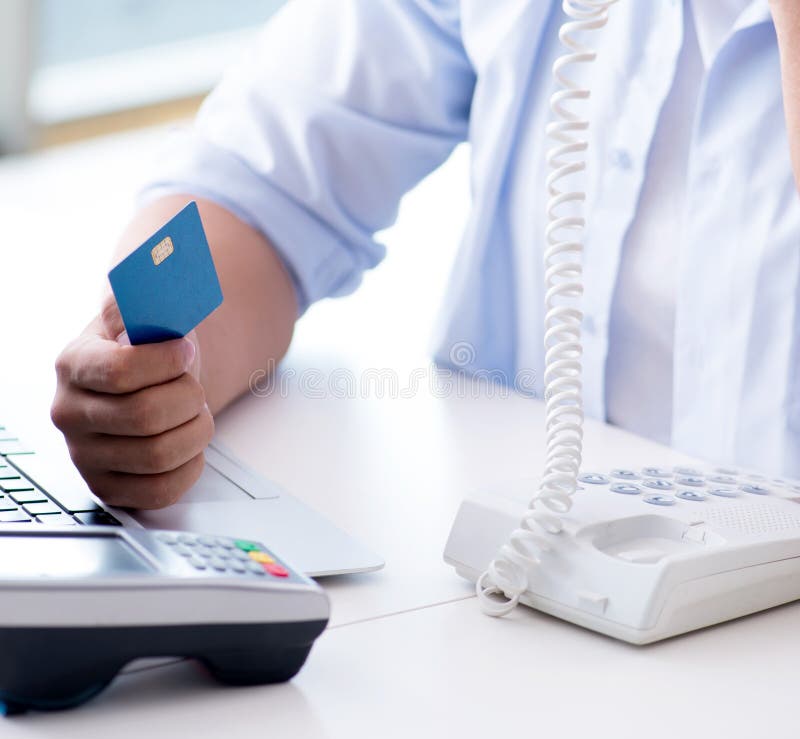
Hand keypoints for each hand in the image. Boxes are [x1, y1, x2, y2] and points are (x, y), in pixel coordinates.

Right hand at [51, 294, 213, 508]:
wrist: (152, 381)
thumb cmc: (151, 347)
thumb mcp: (147, 312)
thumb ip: (145, 297)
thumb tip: (147, 292)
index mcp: (74, 364)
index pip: (120, 371)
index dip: (168, 362)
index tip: (186, 351)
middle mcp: (69, 413)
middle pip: (145, 416)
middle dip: (188, 397)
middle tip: (193, 385)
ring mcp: (86, 456)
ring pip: (159, 455)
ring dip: (196, 430)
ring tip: (195, 413)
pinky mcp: (110, 488)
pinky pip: (161, 491)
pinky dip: (190, 466)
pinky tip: (188, 443)